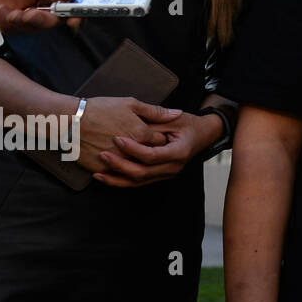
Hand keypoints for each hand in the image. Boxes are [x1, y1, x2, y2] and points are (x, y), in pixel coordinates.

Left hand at [0, 0, 81, 32]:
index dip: (78, 5)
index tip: (75, 16)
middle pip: (56, 13)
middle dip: (47, 18)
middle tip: (32, 14)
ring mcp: (17, 2)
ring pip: (36, 25)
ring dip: (26, 24)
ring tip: (9, 13)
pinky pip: (13, 29)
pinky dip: (8, 26)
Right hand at [75, 96, 181, 180]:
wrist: (69, 120)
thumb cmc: (100, 109)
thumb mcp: (130, 104)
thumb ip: (156, 111)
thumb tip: (178, 113)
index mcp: (142, 133)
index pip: (161, 141)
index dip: (159, 136)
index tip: (155, 132)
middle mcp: (131, 150)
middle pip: (149, 156)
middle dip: (149, 150)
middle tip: (141, 142)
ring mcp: (116, 162)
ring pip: (133, 167)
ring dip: (135, 161)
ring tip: (129, 151)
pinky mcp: (100, 169)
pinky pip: (115, 174)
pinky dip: (117, 169)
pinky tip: (117, 160)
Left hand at [95, 110, 223, 187]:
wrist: (203, 134)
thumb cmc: (189, 124)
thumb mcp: (174, 118)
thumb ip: (155, 123)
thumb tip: (133, 125)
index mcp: (179, 152)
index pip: (152, 155)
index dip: (133, 149)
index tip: (117, 138)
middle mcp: (173, 168)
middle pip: (143, 173)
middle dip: (120, 165)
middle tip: (103, 154)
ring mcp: (166, 174)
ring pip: (138, 182)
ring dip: (117, 179)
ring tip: (98, 173)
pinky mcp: (159, 176)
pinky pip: (138, 183)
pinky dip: (121, 181)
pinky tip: (106, 177)